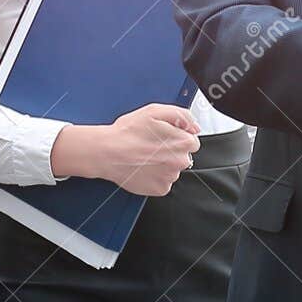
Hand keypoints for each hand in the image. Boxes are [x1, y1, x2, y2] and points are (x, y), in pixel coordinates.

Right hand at [52, 103, 201, 195]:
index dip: (177, 138)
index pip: (191, 142)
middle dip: (171, 152)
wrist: (106, 152)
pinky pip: (163, 183)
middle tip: (152, 147)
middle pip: (183, 157)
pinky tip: (143, 169)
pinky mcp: (159, 189)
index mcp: (183, 142)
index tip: (164, 138)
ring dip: (163, 165)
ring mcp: (170, 177)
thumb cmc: (127, 132)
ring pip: (172, 170)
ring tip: (144, 158)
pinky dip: (155, 178)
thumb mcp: (156, 111)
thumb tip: (195, 127)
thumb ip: (182, 115)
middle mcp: (180, 161)